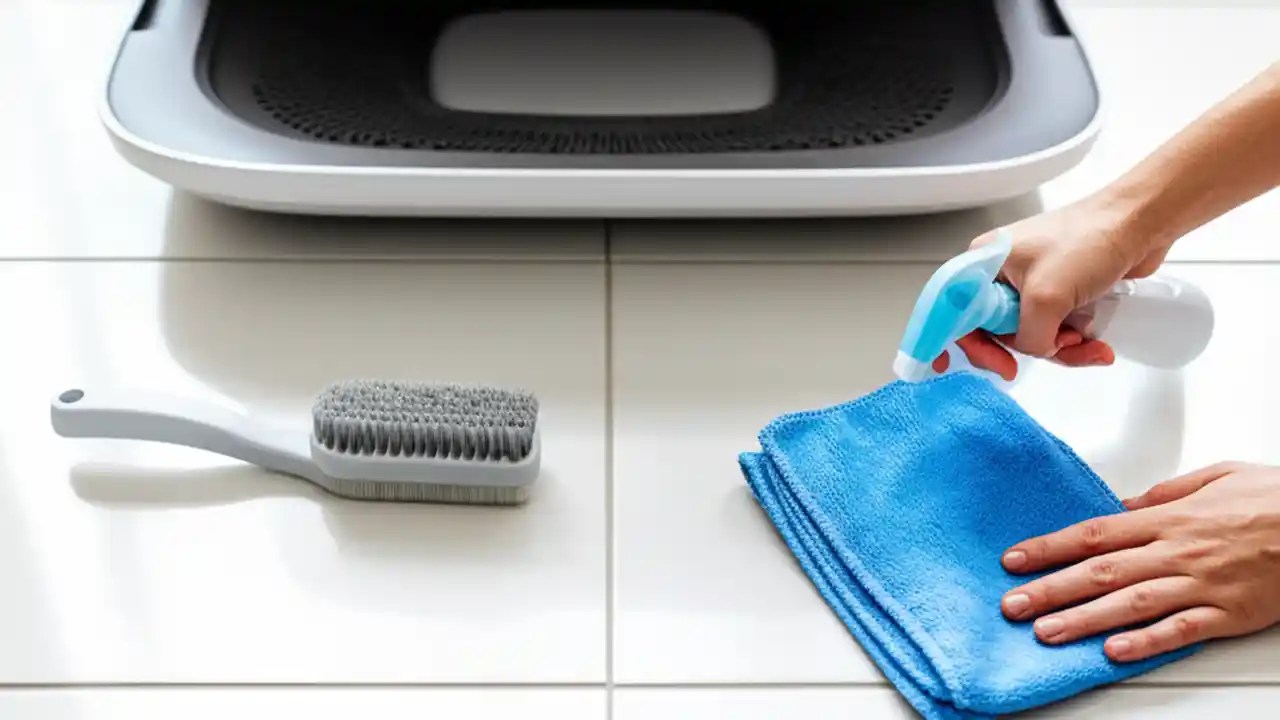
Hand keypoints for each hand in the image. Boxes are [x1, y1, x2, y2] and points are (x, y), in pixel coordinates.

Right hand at [933, 194, 1170, 380]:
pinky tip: (1097, 344)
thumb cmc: (1091, 239)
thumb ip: (1027, 336)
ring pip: (1029, 337)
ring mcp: (1032, 285)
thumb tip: (1033, 352)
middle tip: (1038, 358)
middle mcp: (1002, 274)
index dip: (945, 339)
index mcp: (984, 264)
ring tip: (1086, 344)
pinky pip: (1055, 332)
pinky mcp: (1059, 293)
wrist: (1140, 222)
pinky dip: (1075, 343)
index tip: (940, 366)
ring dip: (1059, 349)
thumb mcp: (1046, 297)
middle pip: (993, 332)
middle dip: (1024, 349)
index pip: (951, 310)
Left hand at [998, 462, 1279, 661]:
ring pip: (1131, 604)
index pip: (1093, 533)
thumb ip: (1161, 494)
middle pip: (1101, 572)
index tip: (1014, 559)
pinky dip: (1145, 642)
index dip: (1049, 547)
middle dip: (1051, 589)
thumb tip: (1120, 506)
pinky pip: (1181, 630)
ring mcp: (1202, 585)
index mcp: (1168, 518)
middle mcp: (1177, 552)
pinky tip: (1114, 653)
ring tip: (1047, 633)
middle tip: (1013, 604)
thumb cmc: (1273, 498)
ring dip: (1083, 620)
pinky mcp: (1229, 614)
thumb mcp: (1213, 476)